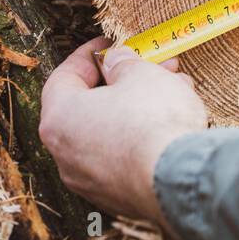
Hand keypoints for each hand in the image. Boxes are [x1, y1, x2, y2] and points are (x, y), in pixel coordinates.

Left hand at [39, 38, 207, 226]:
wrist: (177, 180)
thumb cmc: (152, 121)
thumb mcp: (139, 74)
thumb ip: (123, 63)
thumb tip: (116, 62)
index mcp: (60, 118)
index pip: (64, 76)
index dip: (88, 54)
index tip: (108, 43)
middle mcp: (66, 154)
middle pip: (90, 105)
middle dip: (123, 80)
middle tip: (149, 64)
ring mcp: (89, 180)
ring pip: (111, 130)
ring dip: (138, 105)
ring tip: (173, 88)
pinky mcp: (116, 196)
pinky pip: (125, 155)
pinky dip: (143, 133)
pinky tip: (172, 119)